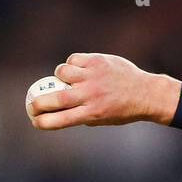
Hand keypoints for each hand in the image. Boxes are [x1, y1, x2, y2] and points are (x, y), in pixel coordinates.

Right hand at [29, 53, 180, 129]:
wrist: (147, 94)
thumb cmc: (124, 109)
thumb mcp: (105, 119)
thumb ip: (83, 116)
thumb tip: (59, 111)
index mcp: (92, 114)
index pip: (60, 120)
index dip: (42, 122)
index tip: (36, 121)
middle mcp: (91, 96)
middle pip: (54, 98)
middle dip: (38, 102)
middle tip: (34, 103)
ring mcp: (93, 77)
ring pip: (61, 72)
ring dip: (59, 76)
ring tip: (68, 80)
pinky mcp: (97, 62)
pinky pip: (73, 60)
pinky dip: (72, 64)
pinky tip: (80, 69)